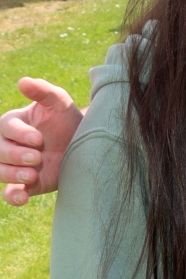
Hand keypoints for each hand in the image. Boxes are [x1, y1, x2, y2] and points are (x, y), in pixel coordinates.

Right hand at [0, 79, 83, 204]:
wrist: (85, 144)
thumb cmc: (67, 120)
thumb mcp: (60, 103)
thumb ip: (43, 91)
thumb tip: (23, 81)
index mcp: (14, 123)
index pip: (6, 127)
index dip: (20, 134)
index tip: (39, 139)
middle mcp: (9, 145)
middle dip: (15, 155)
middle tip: (37, 157)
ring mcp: (15, 165)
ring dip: (11, 174)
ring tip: (31, 175)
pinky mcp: (25, 184)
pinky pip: (10, 193)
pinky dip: (13, 197)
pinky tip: (22, 197)